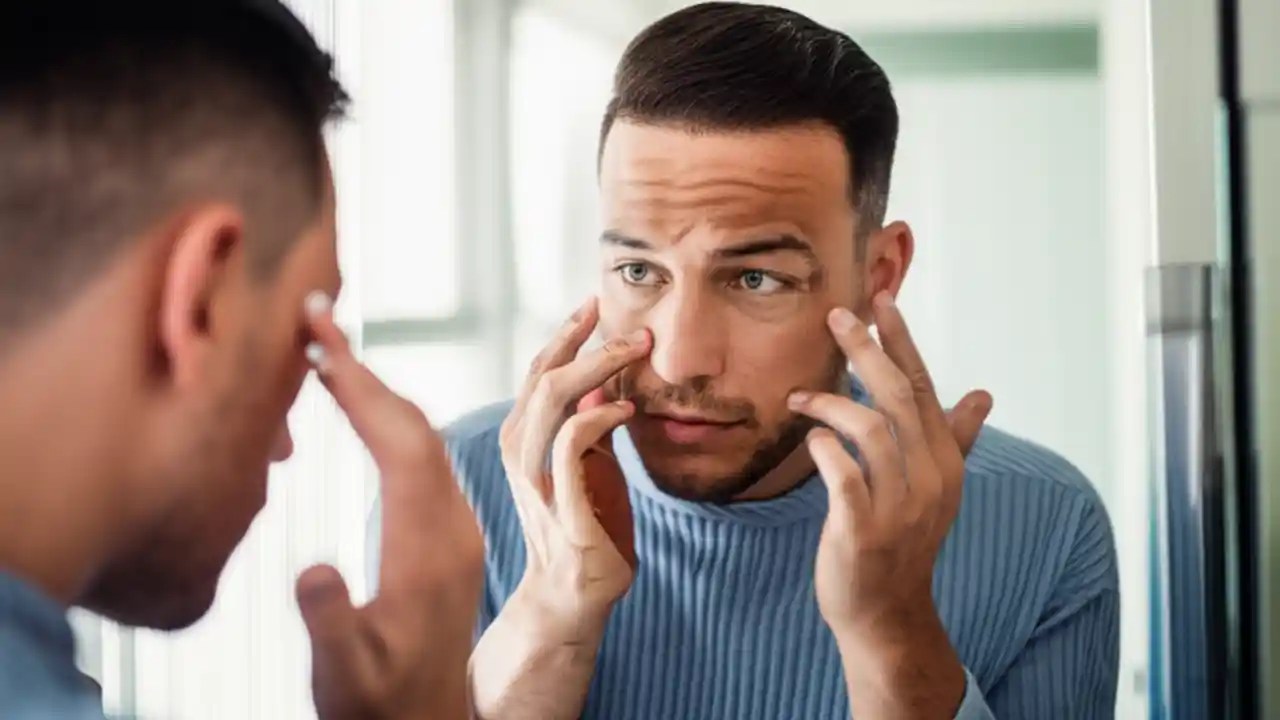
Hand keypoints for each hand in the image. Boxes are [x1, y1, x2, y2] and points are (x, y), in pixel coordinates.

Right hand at [296, 292, 483, 719]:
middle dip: (367, 369)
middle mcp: (452, 529)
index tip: (322, 335)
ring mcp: (456, 530)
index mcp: (428, 550)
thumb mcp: (343, 674)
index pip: (401, 444)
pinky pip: (425, 460)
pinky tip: (362, 411)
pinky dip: (390, 423)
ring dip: (379, 391)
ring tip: (329, 351)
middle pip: (417, 427)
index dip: (362, 386)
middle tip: (317, 317)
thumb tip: (314, 570)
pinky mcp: (449, 537)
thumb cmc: (376, 706)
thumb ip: (331, 622)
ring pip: (424, 439)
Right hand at [498, 297, 650, 630]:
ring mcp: (535, 478)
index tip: (595, 303)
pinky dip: (598, 417)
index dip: (565, 335)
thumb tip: (606, 377)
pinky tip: (627, 408)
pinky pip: (571, 445)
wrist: (572, 594)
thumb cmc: (585, 524)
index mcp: (523, 437)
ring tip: (634, 351)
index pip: (539, 371)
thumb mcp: (590, 462)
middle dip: (585, 341)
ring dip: (595, 368)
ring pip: (552, 400)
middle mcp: (519, 452)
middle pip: (543, 376)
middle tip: (629, 325)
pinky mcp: (559, 503)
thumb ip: (590, 422)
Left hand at [789, 292, 991, 717]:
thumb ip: (953, 438)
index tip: (882, 299)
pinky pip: (843, 474)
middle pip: (899, 397)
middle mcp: (929, 478)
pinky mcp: (863, 530)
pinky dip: (824, 449)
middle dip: (866, 351)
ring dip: (830, 403)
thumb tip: (982, 394)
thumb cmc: (900, 541)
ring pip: (871, 429)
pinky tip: (810, 439)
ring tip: (799, 398)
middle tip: (837, 316)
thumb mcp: (934, 488)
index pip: (925, 387)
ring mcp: (899, 506)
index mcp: (944, 461)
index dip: (902, 342)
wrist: (885, 613)